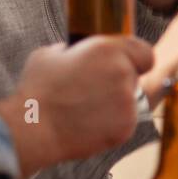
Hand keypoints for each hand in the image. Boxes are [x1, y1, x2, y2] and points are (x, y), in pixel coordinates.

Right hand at [0, 36, 154, 177]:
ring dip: (113, 104)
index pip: (144, 52)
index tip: (126, 65)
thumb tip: (83, 52)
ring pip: (129, 101)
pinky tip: (87, 124)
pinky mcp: (126, 127)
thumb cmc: (37, 90)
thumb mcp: (50, 54)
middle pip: (134, 77)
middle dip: (118, 82)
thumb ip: (76, 50)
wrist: (32, 128)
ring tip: (84, 109)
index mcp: (107, 50)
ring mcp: (127, 102)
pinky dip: (111, 124)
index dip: (135, 59)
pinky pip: (124, 122)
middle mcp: (123, 73)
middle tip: (93, 91)